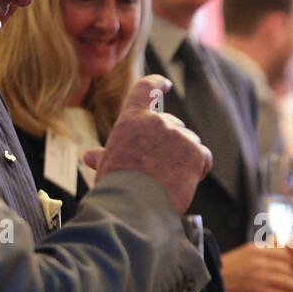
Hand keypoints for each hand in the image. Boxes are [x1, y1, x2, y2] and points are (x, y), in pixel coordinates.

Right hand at [89, 76, 211, 213]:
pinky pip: (203, 158)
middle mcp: (156, 122)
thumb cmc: (116, 188)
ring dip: (184, 158)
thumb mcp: (107, 166)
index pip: (145, 90)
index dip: (156, 84)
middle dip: (171, 144)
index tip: (165, 84)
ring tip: (168, 180)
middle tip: (160, 169)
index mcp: (131, 120)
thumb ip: (105, 156)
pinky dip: (198, 169)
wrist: (134, 207)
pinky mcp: (195, 152)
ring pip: (190, 143)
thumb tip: (89, 157)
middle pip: (173, 125)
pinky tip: (183, 183)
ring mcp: (178, 136)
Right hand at [220, 242, 292, 291]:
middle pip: (289, 267)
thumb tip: (281, 241)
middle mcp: (259, 261)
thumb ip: (266, 247)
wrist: (210, 284)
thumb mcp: (247, 251)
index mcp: (258, 250)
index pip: (287, 254)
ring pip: (287, 281)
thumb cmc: (230, 269)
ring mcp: (258, 277)